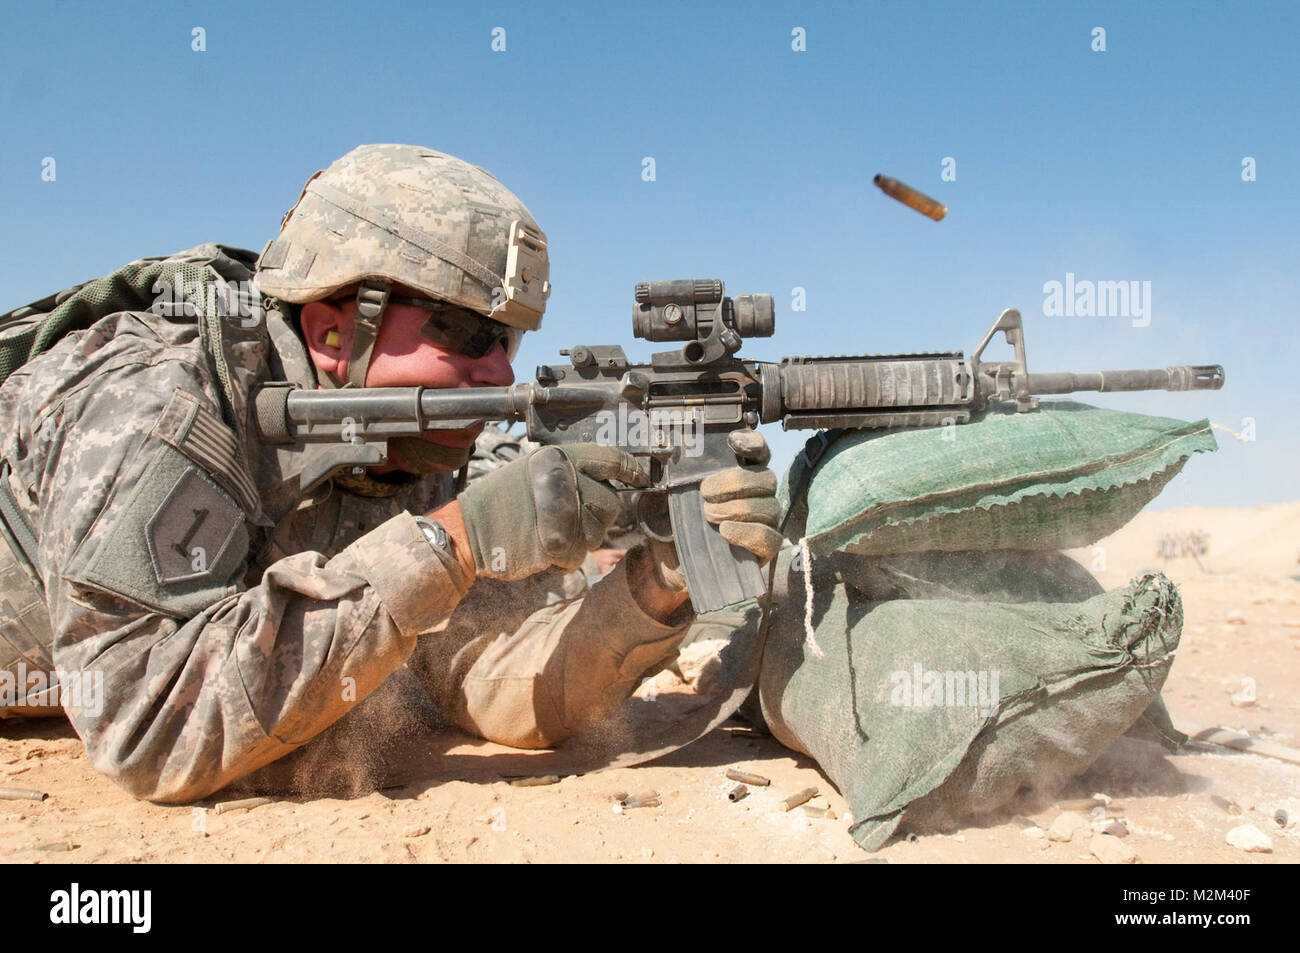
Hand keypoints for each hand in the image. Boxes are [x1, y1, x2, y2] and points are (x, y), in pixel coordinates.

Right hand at [455, 443, 648, 579]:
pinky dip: (566, 556)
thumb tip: (606, 482)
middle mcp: (564, 481)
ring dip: (581, 538)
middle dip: (597, 516)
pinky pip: (581, 554)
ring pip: (598, 532)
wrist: (468, 531)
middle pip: (609, 503)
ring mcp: (562, 513)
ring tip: (551, 531)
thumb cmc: (500, 502)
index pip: (608, 459)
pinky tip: (544, 547)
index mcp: (559, 459)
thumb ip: (569, 473)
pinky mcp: (559, 543)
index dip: (630, 469)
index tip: (640, 477)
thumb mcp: (532, 471)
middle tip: (569, 518)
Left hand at [645, 428, 783, 592]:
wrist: (668, 557)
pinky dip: (747, 533)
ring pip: (769, 507)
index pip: (758, 451)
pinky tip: (725, 532)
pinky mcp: (764, 549)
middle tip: (705, 494)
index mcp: (738, 472)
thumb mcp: (665, 492)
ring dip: (737, 509)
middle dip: (735, 483)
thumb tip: (663, 459)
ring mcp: (765, 521)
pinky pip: (769, 538)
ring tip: (709, 516)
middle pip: (766, 478)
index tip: (733, 443)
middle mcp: (758, 494)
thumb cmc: (672, 519)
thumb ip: (668, 474)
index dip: (752, 443)